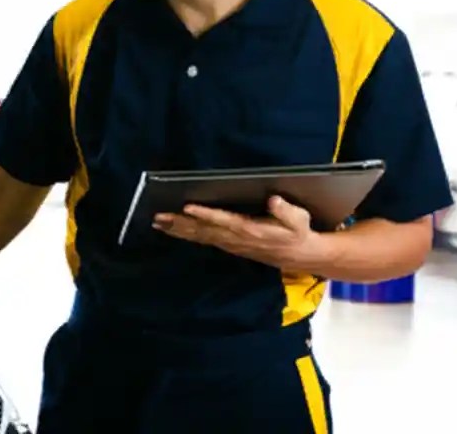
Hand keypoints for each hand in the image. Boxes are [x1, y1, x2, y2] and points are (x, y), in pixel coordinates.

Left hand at [153, 195, 329, 270]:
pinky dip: (185, 235)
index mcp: (251, 230)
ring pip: (199, 237)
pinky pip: (202, 240)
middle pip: (204, 230)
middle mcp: (236, 239)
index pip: (224, 221)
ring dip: (177, 230)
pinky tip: (171, 229)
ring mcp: (230, 244)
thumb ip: (286, 211)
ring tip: (157, 222)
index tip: (189, 207)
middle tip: (159, 216)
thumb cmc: (297, 232)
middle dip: (180, 223)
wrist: (299, 256)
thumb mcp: (299, 219)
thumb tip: (274, 200)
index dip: (206, 215)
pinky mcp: (228, 245)